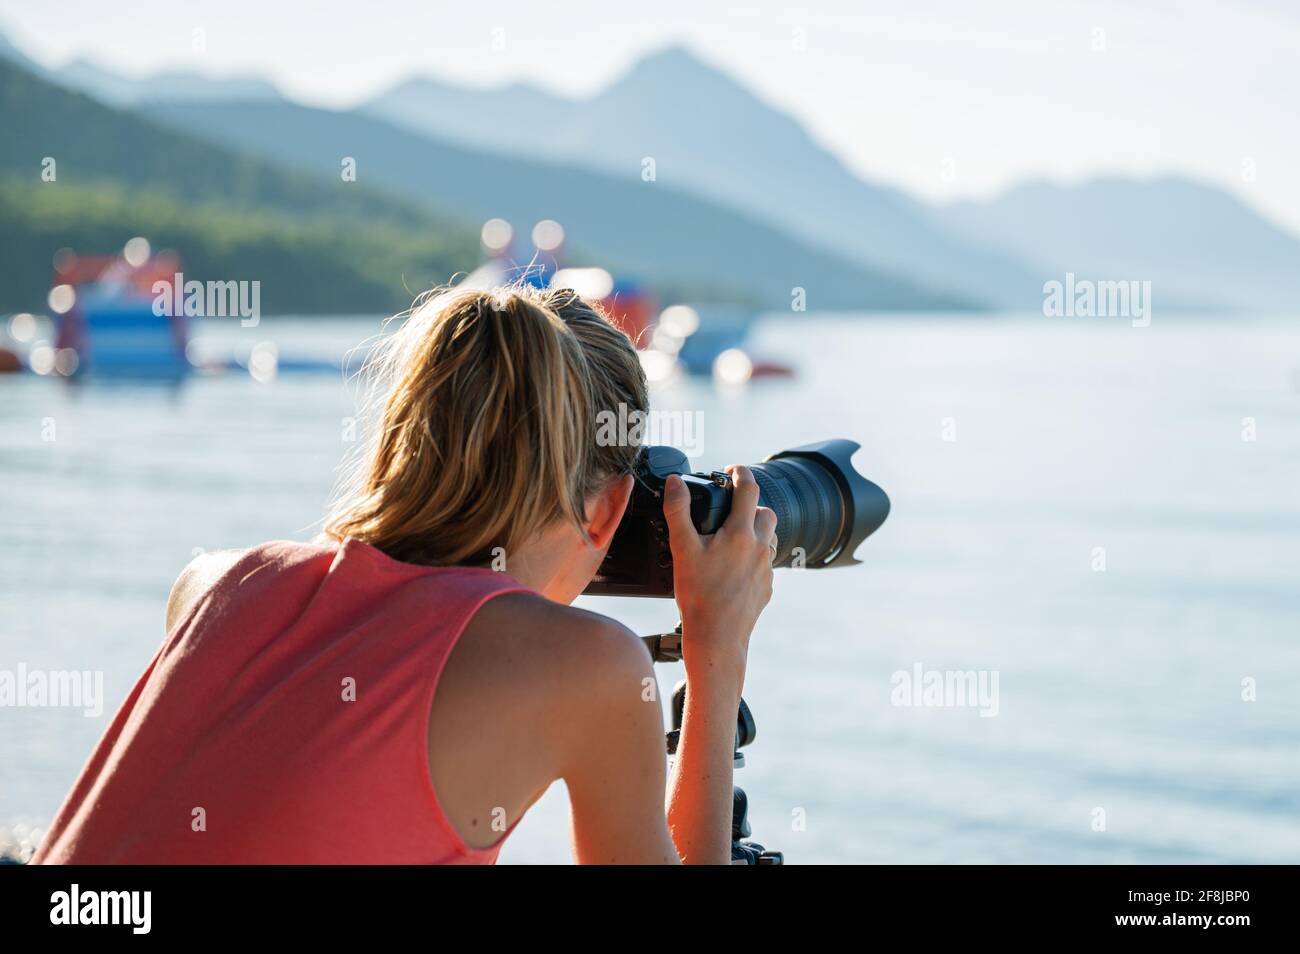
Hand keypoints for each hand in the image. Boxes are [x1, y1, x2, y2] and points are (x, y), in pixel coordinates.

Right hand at [661, 465, 776, 688]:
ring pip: (769, 538)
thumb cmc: (698, 595)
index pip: (749, 488)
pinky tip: (732, 569)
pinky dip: (753, 557)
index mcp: (741, 533)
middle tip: (729, 509)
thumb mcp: (682, 549)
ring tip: (730, 538)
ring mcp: (767, 569)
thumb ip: (678, 511)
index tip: (731, 470)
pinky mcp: (767, 587)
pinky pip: (766, 563)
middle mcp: (761, 548)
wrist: (717, 638)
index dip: (740, 473)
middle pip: (765, 512)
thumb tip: (675, 481)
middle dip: (750, 505)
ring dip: (755, 531)